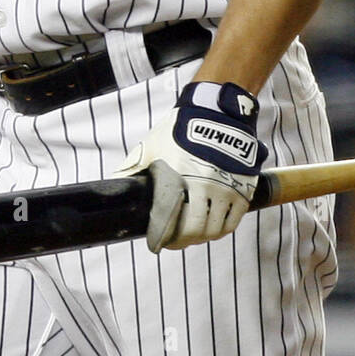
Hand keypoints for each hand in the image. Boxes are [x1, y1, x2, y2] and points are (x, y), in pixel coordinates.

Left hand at [115, 81, 266, 252]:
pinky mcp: (243, 187)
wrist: (216, 111)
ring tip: (196, 235)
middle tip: (178, 242)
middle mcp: (202, 186)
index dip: (164, 239)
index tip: (159, 243)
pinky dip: (223, 230)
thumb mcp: (153, 146)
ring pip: (214, 229)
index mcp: (177, 179)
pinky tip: (214, 228)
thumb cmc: (180, 129)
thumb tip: (112, 183)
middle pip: (195, 230)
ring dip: (203, 237)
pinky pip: (233, 220)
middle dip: (184, 240)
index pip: (170, 222)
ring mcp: (225, 188)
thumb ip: (133, 167)